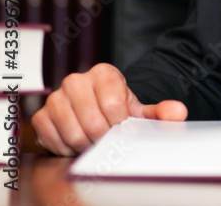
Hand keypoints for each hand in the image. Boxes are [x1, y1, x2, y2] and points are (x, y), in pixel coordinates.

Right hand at [31, 63, 187, 155]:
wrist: (95, 109)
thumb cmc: (117, 108)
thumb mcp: (139, 109)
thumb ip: (159, 111)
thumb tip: (178, 112)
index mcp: (104, 73)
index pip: (114, 104)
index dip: (121, 123)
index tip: (122, 125)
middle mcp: (76, 81)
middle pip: (94, 121)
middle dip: (105, 137)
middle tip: (108, 137)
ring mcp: (56, 97)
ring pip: (74, 133)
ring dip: (87, 144)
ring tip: (94, 139)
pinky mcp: (42, 115)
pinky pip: (55, 139)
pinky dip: (68, 148)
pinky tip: (77, 141)